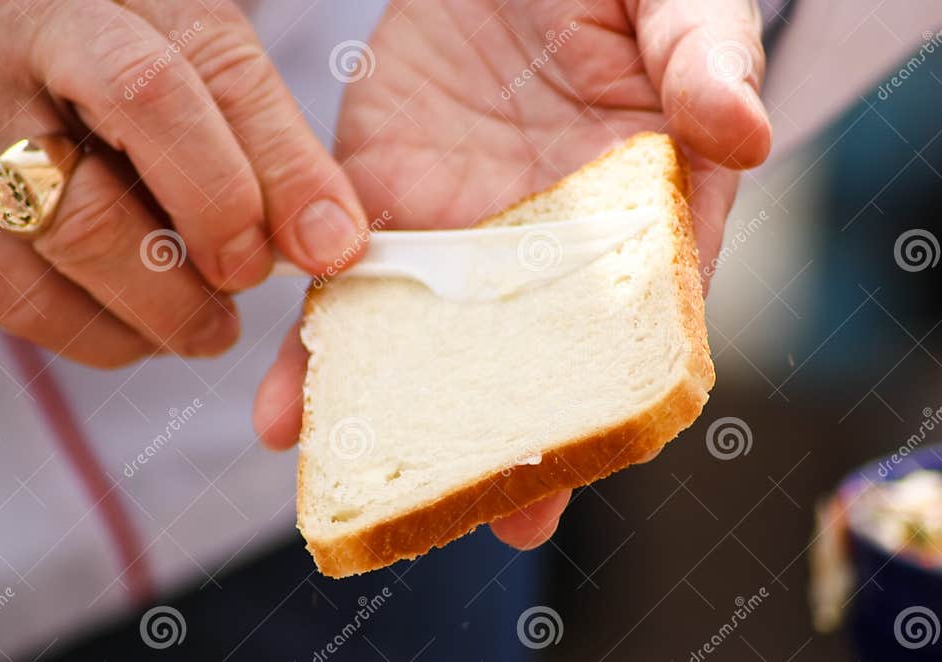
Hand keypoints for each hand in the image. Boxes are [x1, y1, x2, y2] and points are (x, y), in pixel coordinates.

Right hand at [0, 0, 368, 366]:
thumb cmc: (109, 56)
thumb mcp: (187, 58)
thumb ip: (260, 133)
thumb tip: (331, 243)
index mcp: (102, 1)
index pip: (200, 72)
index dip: (276, 167)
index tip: (330, 246)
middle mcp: (21, 48)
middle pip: (131, 141)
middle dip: (216, 236)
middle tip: (252, 282)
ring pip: (71, 233)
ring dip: (163, 308)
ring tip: (210, 329)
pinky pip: (11, 292)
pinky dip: (95, 333)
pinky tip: (142, 333)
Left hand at [255, 0, 770, 547]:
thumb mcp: (680, 8)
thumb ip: (707, 61)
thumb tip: (745, 130)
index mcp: (636, 222)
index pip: (630, 330)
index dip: (612, 405)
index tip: (593, 467)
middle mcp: (542, 254)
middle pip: (522, 365)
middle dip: (502, 440)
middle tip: (489, 519)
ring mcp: (457, 237)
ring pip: (421, 343)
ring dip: (382, 411)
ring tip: (336, 467)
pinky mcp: (381, 204)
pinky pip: (345, 285)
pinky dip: (312, 345)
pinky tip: (280, 402)